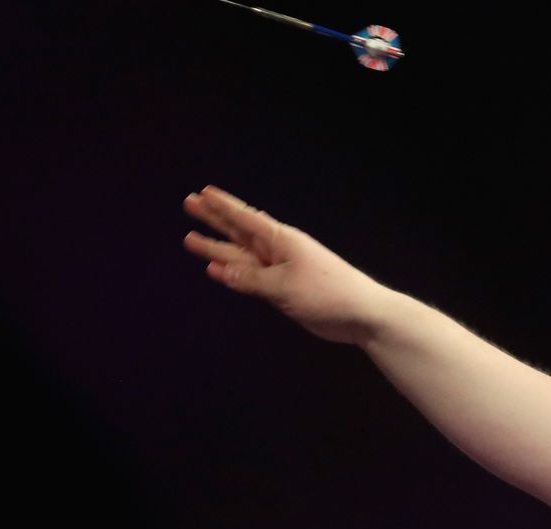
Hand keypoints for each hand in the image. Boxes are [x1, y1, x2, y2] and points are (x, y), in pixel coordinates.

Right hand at [182, 185, 397, 345]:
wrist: (360, 314)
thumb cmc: (327, 293)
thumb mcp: (284, 285)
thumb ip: (251, 279)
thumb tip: (219, 270)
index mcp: (281, 240)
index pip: (245, 219)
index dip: (224, 206)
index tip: (204, 192)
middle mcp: (278, 251)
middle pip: (238, 232)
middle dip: (214, 219)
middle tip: (189, 203)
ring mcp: (279, 270)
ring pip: (241, 256)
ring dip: (217, 249)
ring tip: (190, 239)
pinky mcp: (283, 289)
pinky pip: (251, 277)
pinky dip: (233, 274)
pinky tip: (216, 271)